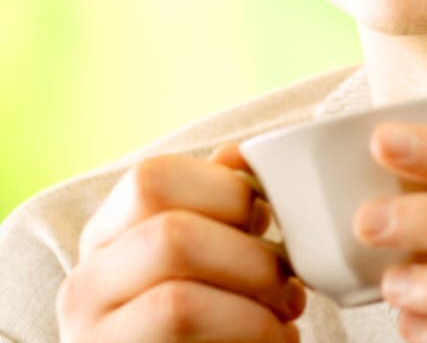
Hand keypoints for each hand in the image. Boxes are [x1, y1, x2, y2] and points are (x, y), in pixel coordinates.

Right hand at [57, 144, 303, 341]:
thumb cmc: (212, 310)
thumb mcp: (209, 250)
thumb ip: (216, 201)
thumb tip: (238, 154)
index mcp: (107, 235)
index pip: (152, 179)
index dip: (224, 188)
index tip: (265, 216)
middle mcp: (86, 284)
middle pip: (169, 236)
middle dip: (249, 253)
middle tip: (288, 275)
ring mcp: (93, 337)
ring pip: (178, 301)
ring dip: (253, 303)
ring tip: (288, 309)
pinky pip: (187, 338)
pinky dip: (251, 332)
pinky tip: (277, 337)